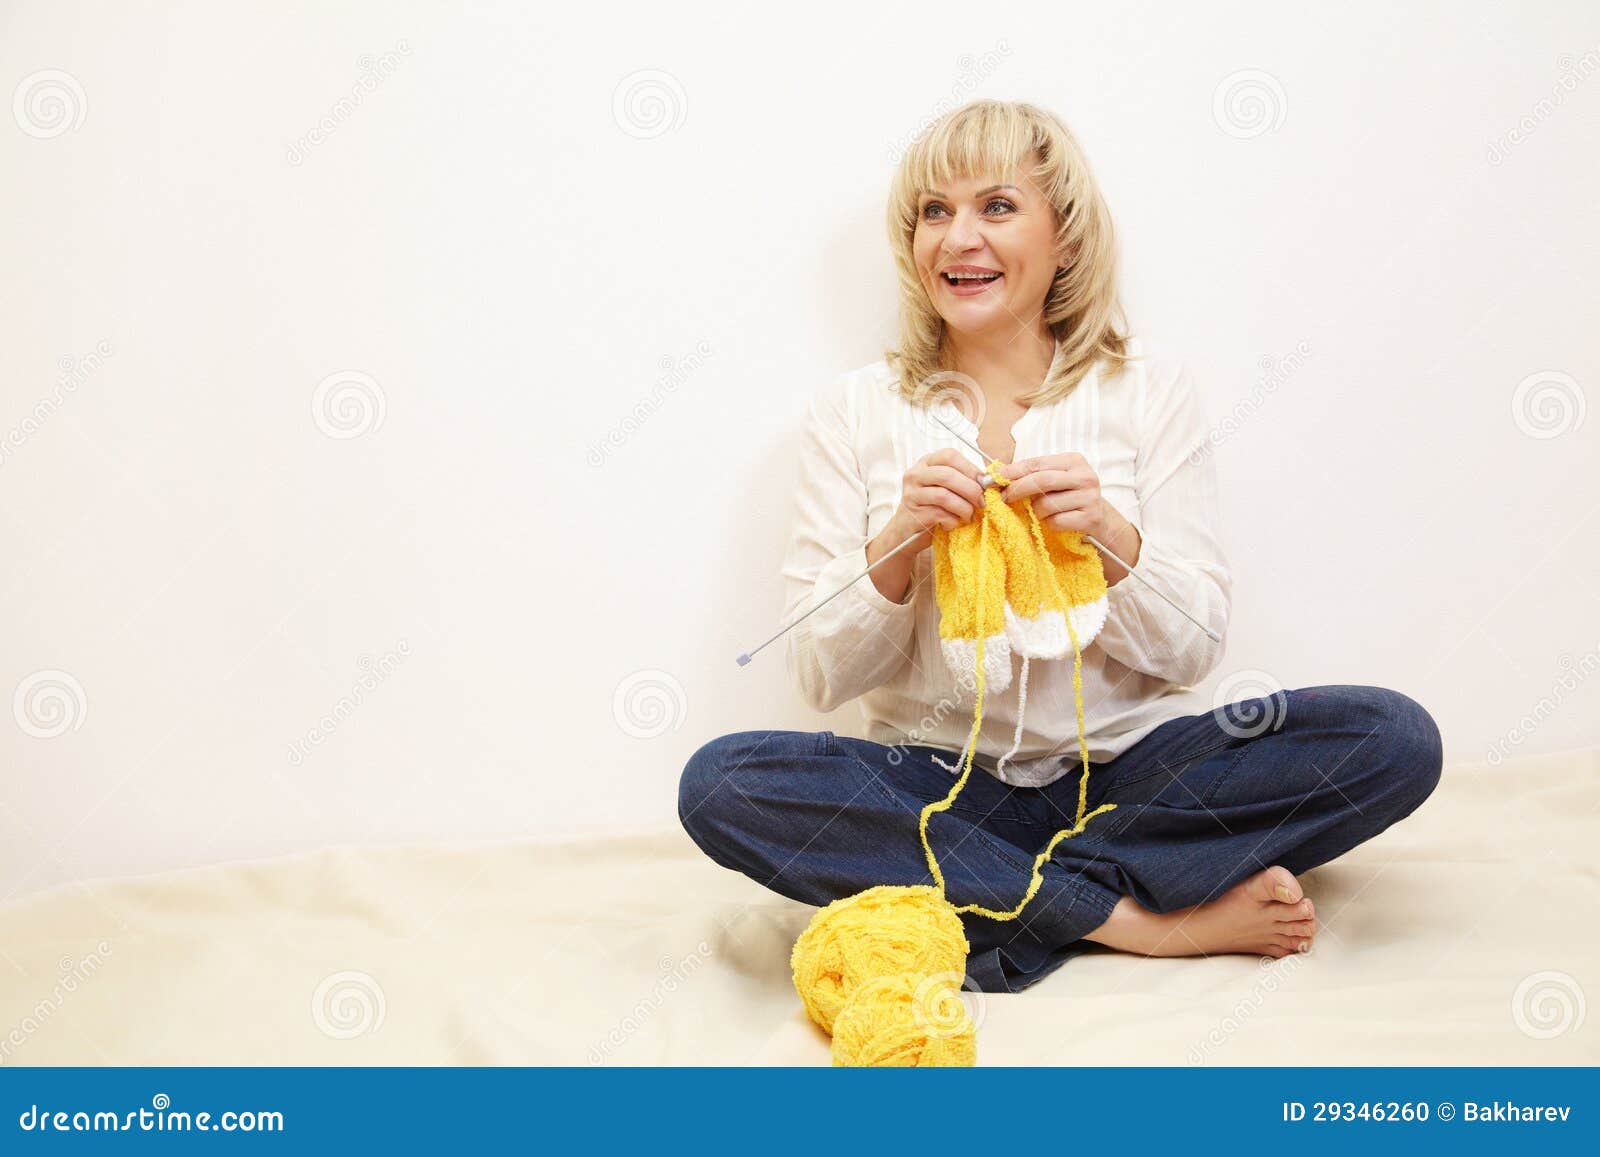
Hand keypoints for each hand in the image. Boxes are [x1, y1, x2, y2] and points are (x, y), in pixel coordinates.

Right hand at [888, 449, 986, 551]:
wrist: (906, 532)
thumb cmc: (931, 507)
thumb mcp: (945, 487)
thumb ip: (962, 479)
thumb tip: (988, 481)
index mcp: (927, 462)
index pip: (949, 455)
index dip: (970, 468)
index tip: (983, 482)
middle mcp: (915, 474)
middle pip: (947, 475)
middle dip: (970, 489)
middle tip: (981, 502)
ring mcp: (912, 494)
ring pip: (944, 496)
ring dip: (964, 508)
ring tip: (968, 515)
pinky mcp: (913, 514)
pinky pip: (940, 515)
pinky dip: (953, 521)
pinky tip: (952, 524)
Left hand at [996, 452, 1111, 539]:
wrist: (1098, 519)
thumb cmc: (1068, 497)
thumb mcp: (1054, 480)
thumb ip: (1031, 475)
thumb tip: (995, 475)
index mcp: (1073, 460)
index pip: (1037, 463)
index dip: (1012, 471)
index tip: (993, 478)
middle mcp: (1085, 476)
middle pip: (1042, 480)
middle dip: (1017, 489)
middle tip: (1002, 498)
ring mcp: (1090, 497)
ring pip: (1047, 504)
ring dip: (1037, 511)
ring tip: (1042, 512)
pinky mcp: (1091, 517)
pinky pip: (1057, 521)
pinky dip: (1049, 524)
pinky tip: (1055, 521)